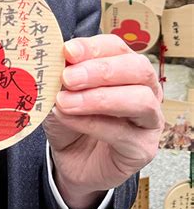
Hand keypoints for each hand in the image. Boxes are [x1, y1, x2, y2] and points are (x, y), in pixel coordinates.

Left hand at [43, 34, 163, 208]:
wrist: (70, 161)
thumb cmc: (71, 119)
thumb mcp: (60, 92)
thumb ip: (63, 75)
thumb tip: (58, 59)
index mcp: (125, 67)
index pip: (117, 47)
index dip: (93, 47)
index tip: (67, 51)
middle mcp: (145, 89)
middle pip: (138, 68)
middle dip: (101, 70)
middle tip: (68, 77)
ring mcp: (150, 119)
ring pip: (140, 100)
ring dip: (98, 98)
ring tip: (65, 101)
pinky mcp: (144, 148)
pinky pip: (122, 132)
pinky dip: (91, 123)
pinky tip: (68, 119)